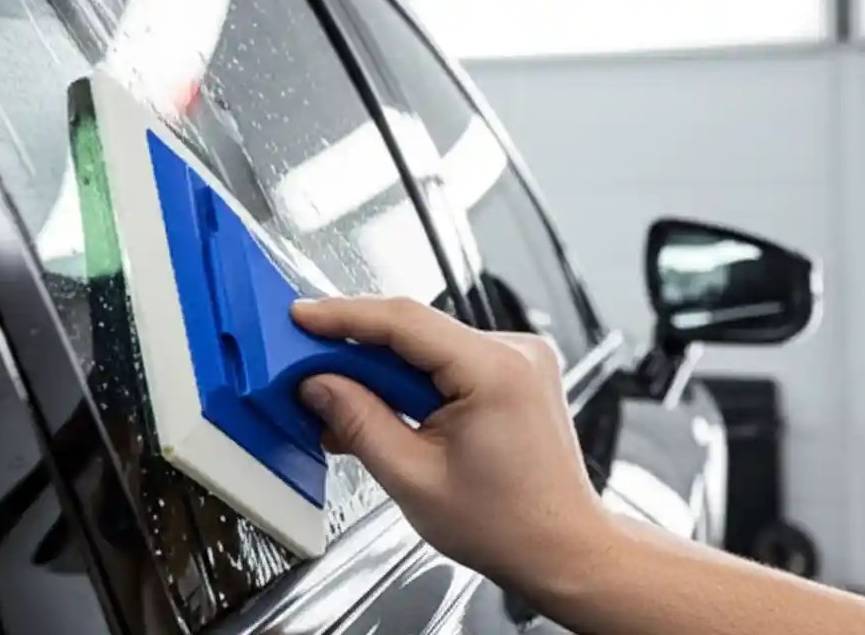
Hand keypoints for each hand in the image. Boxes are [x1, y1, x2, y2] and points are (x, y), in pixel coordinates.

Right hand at [292, 296, 607, 587]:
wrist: (562, 548)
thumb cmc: (509, 526)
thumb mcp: (412, 478)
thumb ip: (358, 422)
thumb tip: (319, 385)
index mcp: (495, 371)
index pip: (403, 319)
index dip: (343, 315)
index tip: (302, 317)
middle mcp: (515, 353)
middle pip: (414, 330)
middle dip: (356, 350)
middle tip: (307, 369)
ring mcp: (520, 359)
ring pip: (428, 345)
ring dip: (383, 371)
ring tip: (344, 405)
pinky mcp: (515, 372)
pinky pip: (449, 359)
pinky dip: (412, 381)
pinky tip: (386, 410)